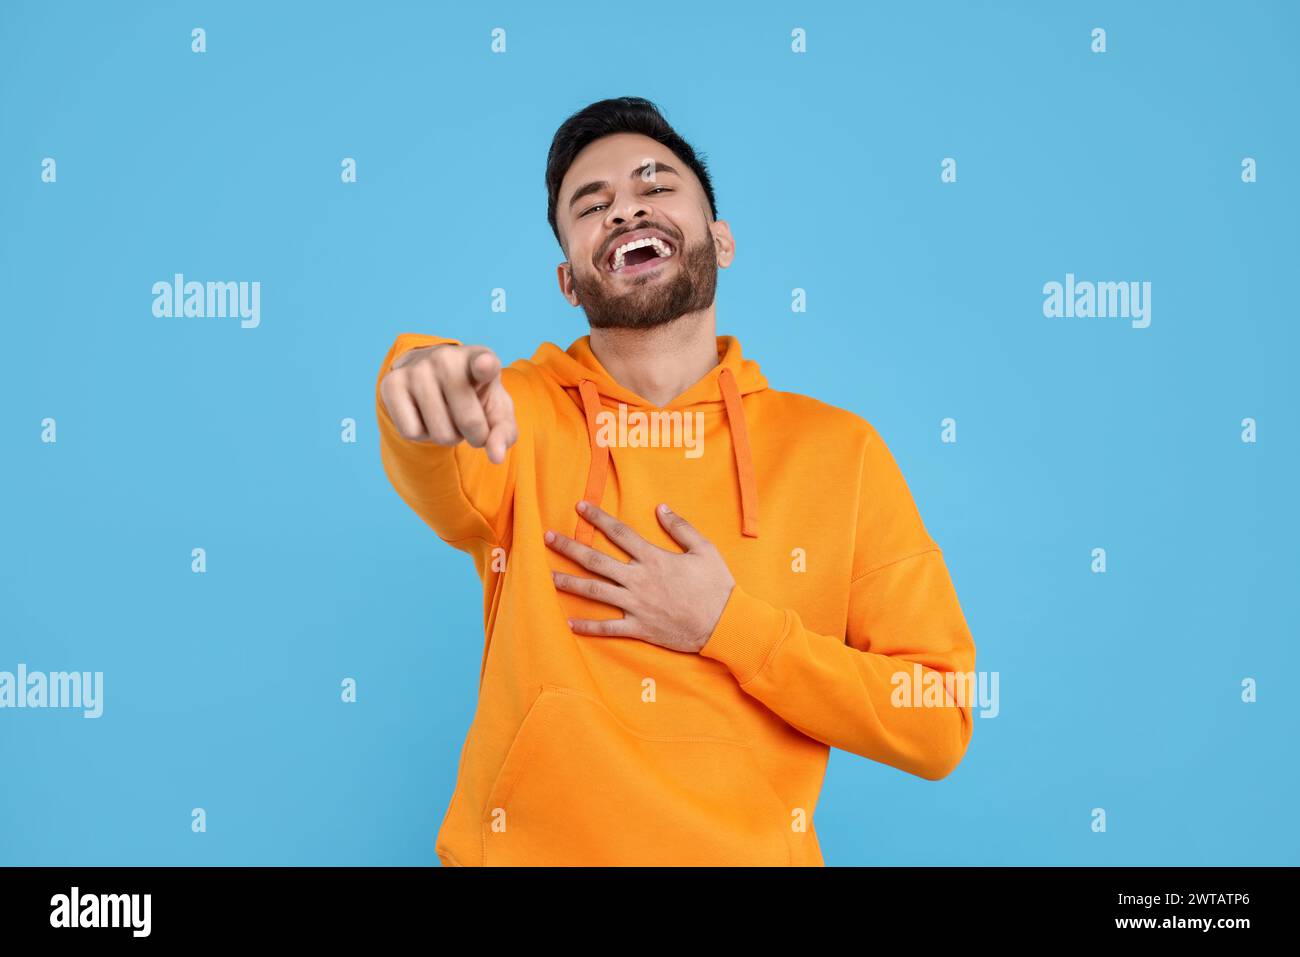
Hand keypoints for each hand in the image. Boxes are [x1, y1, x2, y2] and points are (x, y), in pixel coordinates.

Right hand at [380, 343, 517, 463]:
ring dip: (448, 437)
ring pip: (439, 433)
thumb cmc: (473, 395)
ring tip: (447, 416)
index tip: (485, 365)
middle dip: (475, 436)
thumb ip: (503, 433)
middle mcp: (447, 358)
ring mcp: (417, 369)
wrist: (434, 376)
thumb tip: (496, 457)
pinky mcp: (391, 383)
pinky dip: (422, 435)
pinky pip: (411, 432)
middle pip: (469, 422)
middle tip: (470, 423)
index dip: (485, 366)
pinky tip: (425, 416)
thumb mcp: (496, 410)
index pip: (484, 362)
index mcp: (481, 358)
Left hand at [544, 501, 735, 652]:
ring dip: (569, 583)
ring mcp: (636, 605)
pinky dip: (588, 627)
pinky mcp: (639, 628)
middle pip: (596, 561)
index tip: (580, 507)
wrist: (724, 624)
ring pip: (595, 592)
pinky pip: (608, 628)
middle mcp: (639, 580)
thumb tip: (661, 508)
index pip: (619, 533)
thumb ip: (681, 528)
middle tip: (547, 538)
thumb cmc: (717, 586)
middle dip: (570, 548)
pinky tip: (569, 623)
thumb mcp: (705, 549)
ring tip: (547, 576)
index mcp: (653, 559)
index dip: (598, 518)